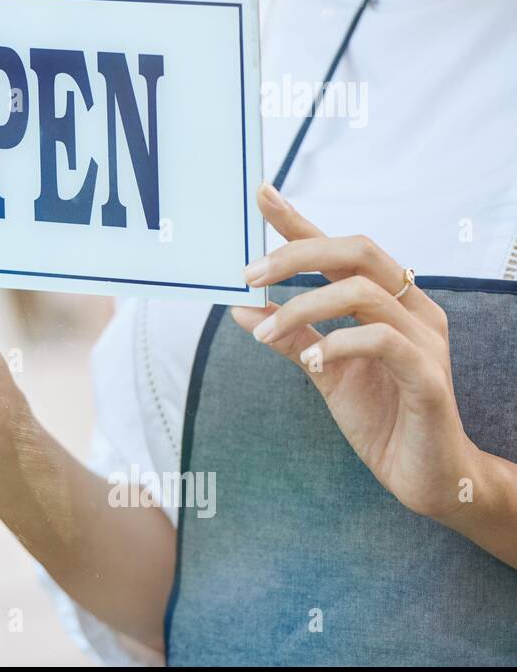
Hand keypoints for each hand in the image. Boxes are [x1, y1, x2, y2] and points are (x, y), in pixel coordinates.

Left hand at [230, 184, 477, 519]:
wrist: (430, 478)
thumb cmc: (382, 418)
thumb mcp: (323, 369)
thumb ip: (289, 334)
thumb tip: (242, 306)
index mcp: (388, 301)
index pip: (339, 248)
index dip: (299, 221)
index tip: (261, 193)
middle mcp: (411, 310)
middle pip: (357, 251)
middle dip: (296, 255)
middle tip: (248, 275)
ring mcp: (425, 341)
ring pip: (362, 292)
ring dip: (302, 308)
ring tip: (265, 334)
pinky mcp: (428, 378)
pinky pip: (381, 342)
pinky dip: (337, 344)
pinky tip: (309, 360)